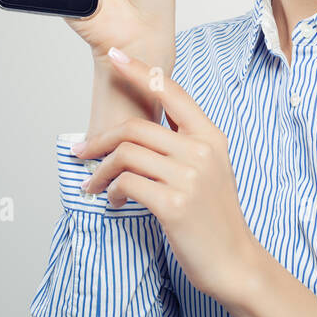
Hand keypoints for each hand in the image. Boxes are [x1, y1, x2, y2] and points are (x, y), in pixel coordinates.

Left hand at [73, 47, 259, 307]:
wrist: (234, 261)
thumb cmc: (215, 216)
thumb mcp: (210, 168)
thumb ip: (184, 143)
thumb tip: (143, 128)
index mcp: (211, 136)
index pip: (171, 91)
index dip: (140, 70)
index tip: (115, 56)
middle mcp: (201, 151)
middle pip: (135, 127)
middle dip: (100, 139)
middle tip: (81, 151)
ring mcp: (189, 177)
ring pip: (126, 154)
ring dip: (100, 170)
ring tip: (94, 185)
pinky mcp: (173, 204)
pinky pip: (126, 183)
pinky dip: (111, 191)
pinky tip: (112, 200)